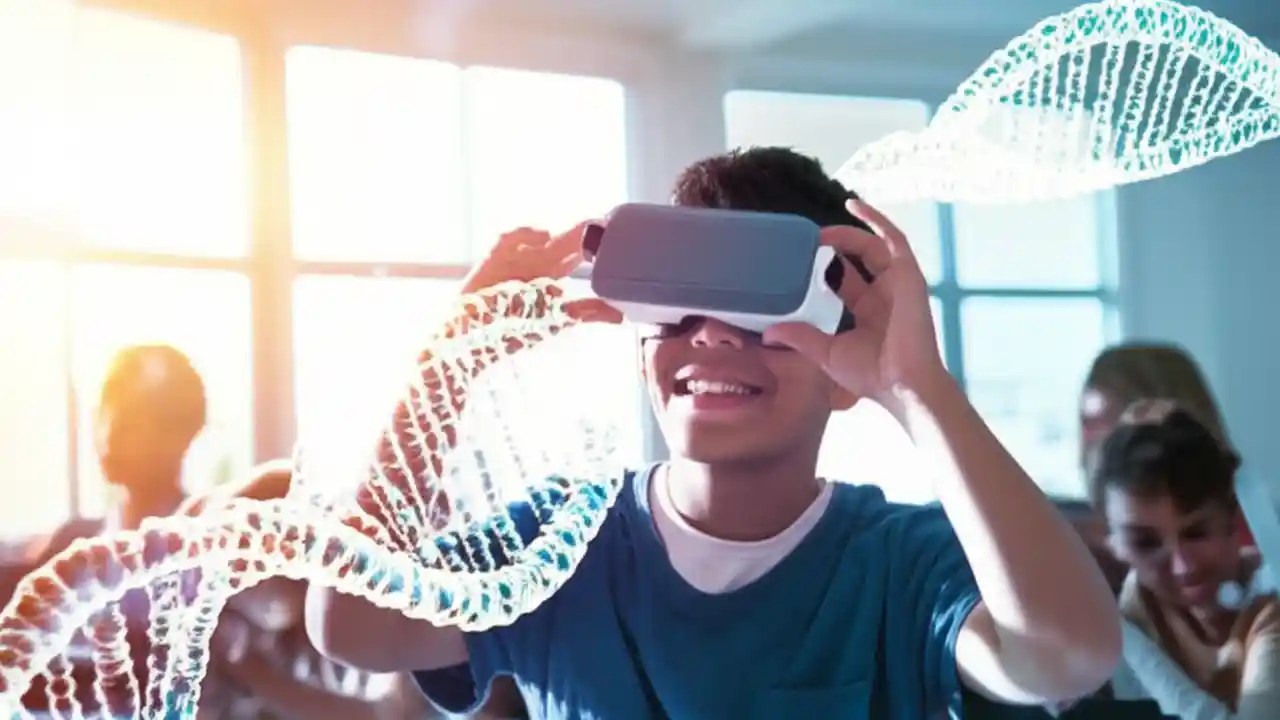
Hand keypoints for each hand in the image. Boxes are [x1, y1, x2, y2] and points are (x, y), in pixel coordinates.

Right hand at [461, 222, 621, 323]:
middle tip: (607, 222)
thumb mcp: (555, 321)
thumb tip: (619, 315)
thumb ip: (585, 313)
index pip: (577, 253)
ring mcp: (514, 259)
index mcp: (551, 276)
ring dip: (561, 234)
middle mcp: (535, 264)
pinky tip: (544, 236)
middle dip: (584, 233)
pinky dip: (524, 234)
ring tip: (584, 229)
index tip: (616, 233)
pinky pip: (507, 238)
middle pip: (563, 243)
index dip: (595, 243)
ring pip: (540, 238)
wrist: (472, 340)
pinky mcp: (492, 258)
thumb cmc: (511, 331)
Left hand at [762, 199, 948, 413]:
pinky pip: (893, 238)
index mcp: (869, 312)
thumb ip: (800, 336)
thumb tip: (769, 332)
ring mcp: (898, 283)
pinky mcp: (908, 274)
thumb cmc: (871, 374)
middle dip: (834, 247)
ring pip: (872, 246)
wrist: (903, 384)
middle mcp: (884, 294)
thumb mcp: (825, 352)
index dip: (824, 269)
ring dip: (847, 233)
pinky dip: (876, 219)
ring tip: (820, 232)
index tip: (800, 259)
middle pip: (857, 260)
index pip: (845, 281)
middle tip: (806, 242)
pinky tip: (855, 204)